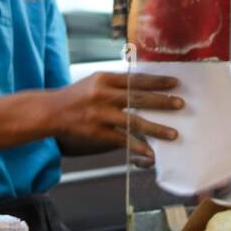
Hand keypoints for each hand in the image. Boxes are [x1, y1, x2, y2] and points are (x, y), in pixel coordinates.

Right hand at [48, 72, 182, 161]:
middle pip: (138, 98)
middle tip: (180, 104)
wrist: (50, 112)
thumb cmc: (75, 97)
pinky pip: (122, 140)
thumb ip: (116, 83)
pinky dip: (137, 146)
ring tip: (173, 134)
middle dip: (161, 101)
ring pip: (134, 121)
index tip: (174, 83)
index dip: (156, 81)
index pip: (135, 79)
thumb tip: (142, 84)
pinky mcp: (97, 132)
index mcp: (104, 79)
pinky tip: (150, 151)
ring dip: (156, 128)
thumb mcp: (94, 82)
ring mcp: (100, 114)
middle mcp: (103, 95)